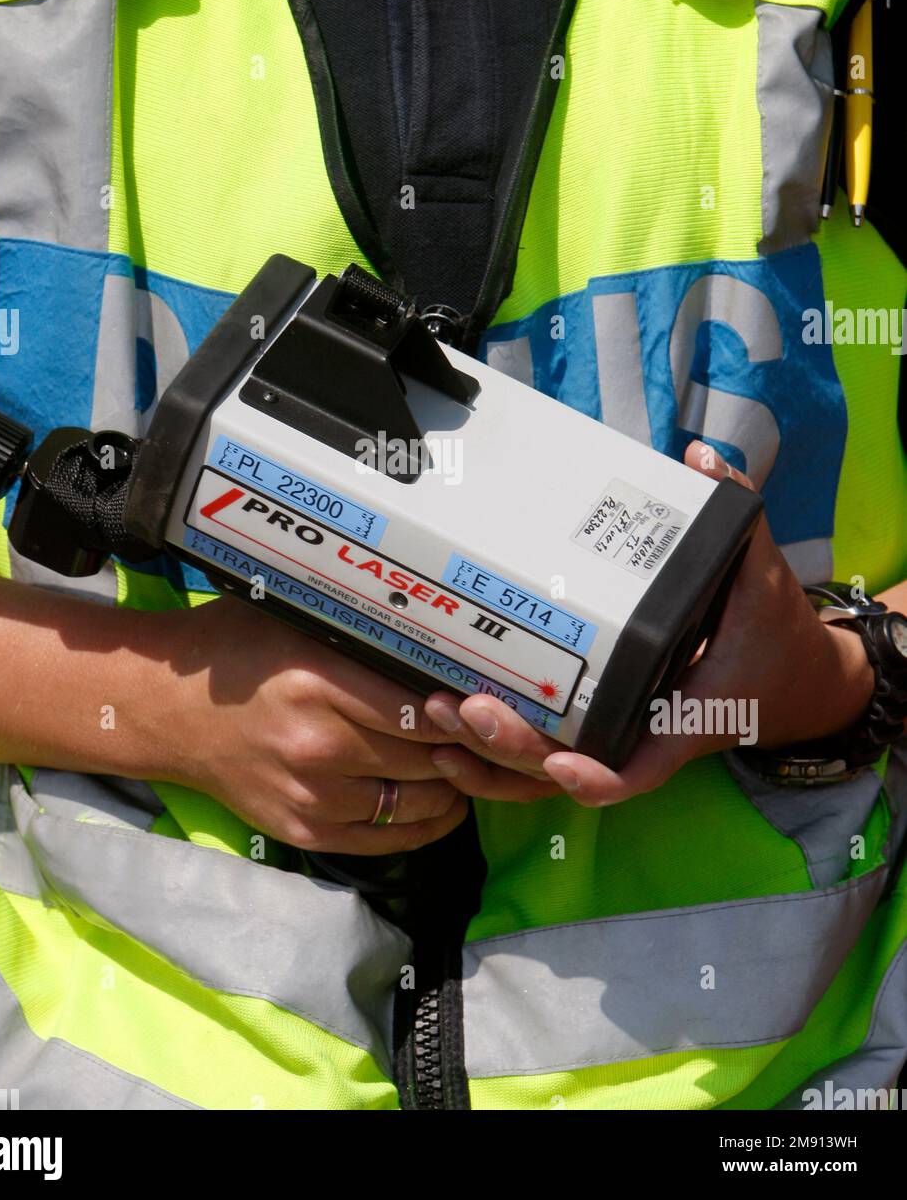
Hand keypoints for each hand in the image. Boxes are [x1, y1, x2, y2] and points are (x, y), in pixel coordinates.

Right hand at [129, 598, 467, 853]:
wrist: (168, 711)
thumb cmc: (238, 648)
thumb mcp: (296, 619)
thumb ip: (362, 632)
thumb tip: (440, 634)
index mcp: (317, 683)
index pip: (419, 708)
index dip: (462, 708)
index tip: (485, 696)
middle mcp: (317, 746)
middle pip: (426, 756)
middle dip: (466, 745)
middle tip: (491, 729)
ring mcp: (311, 797)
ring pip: (418, 801)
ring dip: (454, 783)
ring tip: (469, 759)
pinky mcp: (305, 831)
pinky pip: (389, 838)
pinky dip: (427, 822)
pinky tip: (444, 798)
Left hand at [423, 441, 874, 806]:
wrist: (795, 682)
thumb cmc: (774, 633)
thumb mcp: (764, 572)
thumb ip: (735, 512)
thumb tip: (701, 456)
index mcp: (683, 714)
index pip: (640, 766)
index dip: (600, 775)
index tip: (561, 762)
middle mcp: (642, 737)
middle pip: (567, 768)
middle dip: (511, 744)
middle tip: (464, 705)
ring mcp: (617, 742)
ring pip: (542, 773)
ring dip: (487, 756)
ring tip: (436, 715)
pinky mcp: (599, 734)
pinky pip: (541, 761)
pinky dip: (493, 761)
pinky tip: (447, 736)